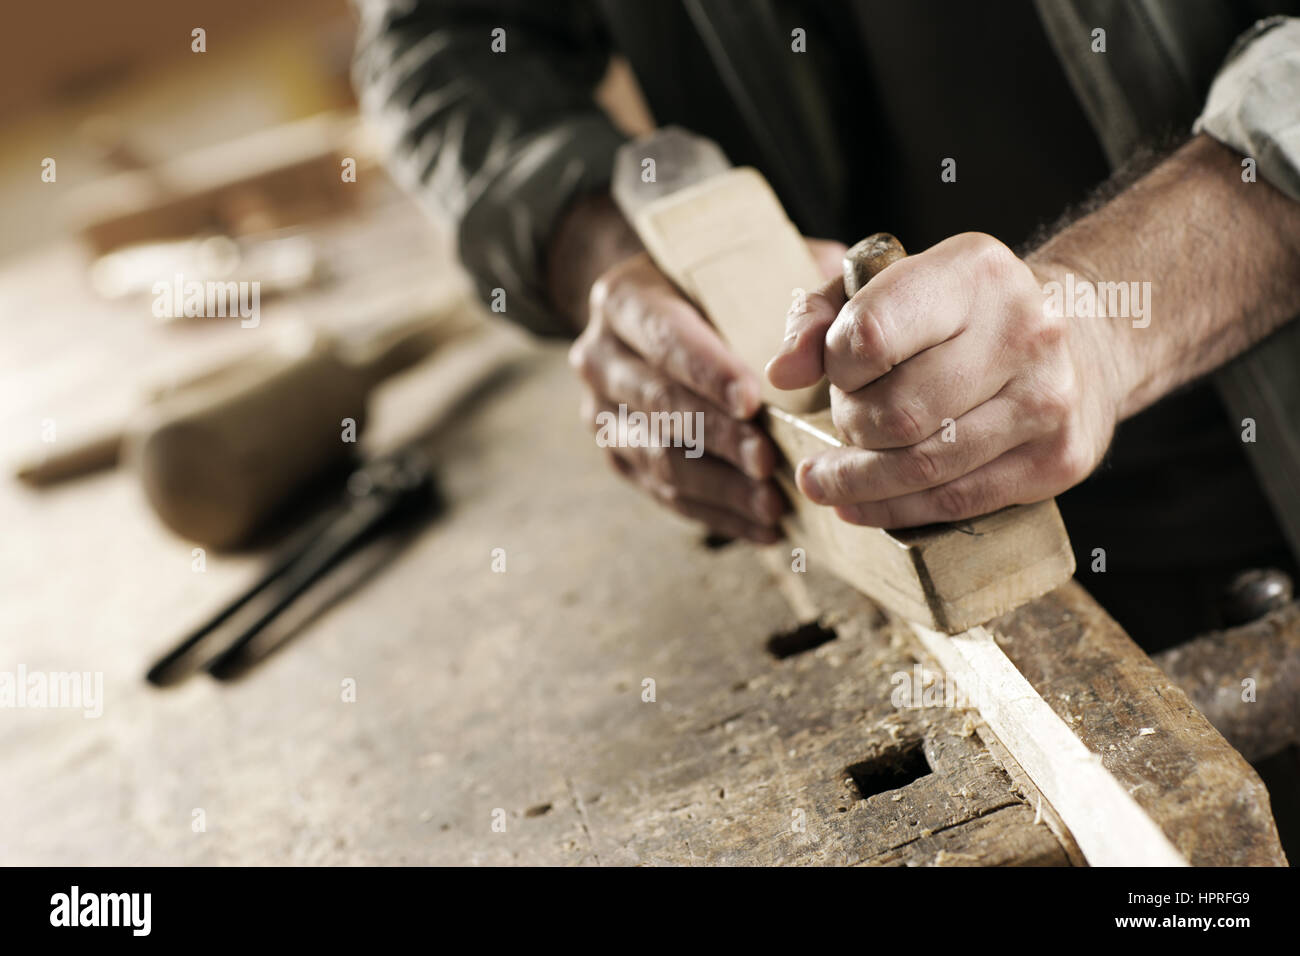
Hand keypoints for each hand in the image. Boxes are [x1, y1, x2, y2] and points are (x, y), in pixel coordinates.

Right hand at [568, 239, 844, 542]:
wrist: (673, 313)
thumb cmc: (733, 288)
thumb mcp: (766, 268)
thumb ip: (795, 295)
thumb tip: (815, 348)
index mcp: (624, 297)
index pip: (663, 337)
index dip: (707, 371)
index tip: (752, 401)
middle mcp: (599, 354)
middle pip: (659, 404)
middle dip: (719, 438)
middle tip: (770, 461)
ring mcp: (601, 411)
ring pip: (658, 457)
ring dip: (720, 486)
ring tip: (772, 504)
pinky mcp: (618, 455)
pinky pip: (664, 494)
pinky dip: (717, 513)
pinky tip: (763, 525)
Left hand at [766, 232, 1121, 528]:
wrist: (1086, 332)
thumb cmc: (964, 310)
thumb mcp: (891, 285)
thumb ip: (822, 317)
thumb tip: (782, 374)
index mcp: (973, 272)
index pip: (870, 335)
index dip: (835, 368)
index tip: (836, 374)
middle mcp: (1022, 331)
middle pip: (894, 413)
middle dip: (849, 428)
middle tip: (844, 425)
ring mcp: (1047, 399)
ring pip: (923, 466)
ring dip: (859, 482)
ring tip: (825, 481)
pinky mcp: (1058, 458)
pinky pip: (957, 501)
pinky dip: (896, 510)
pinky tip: (861, 504)